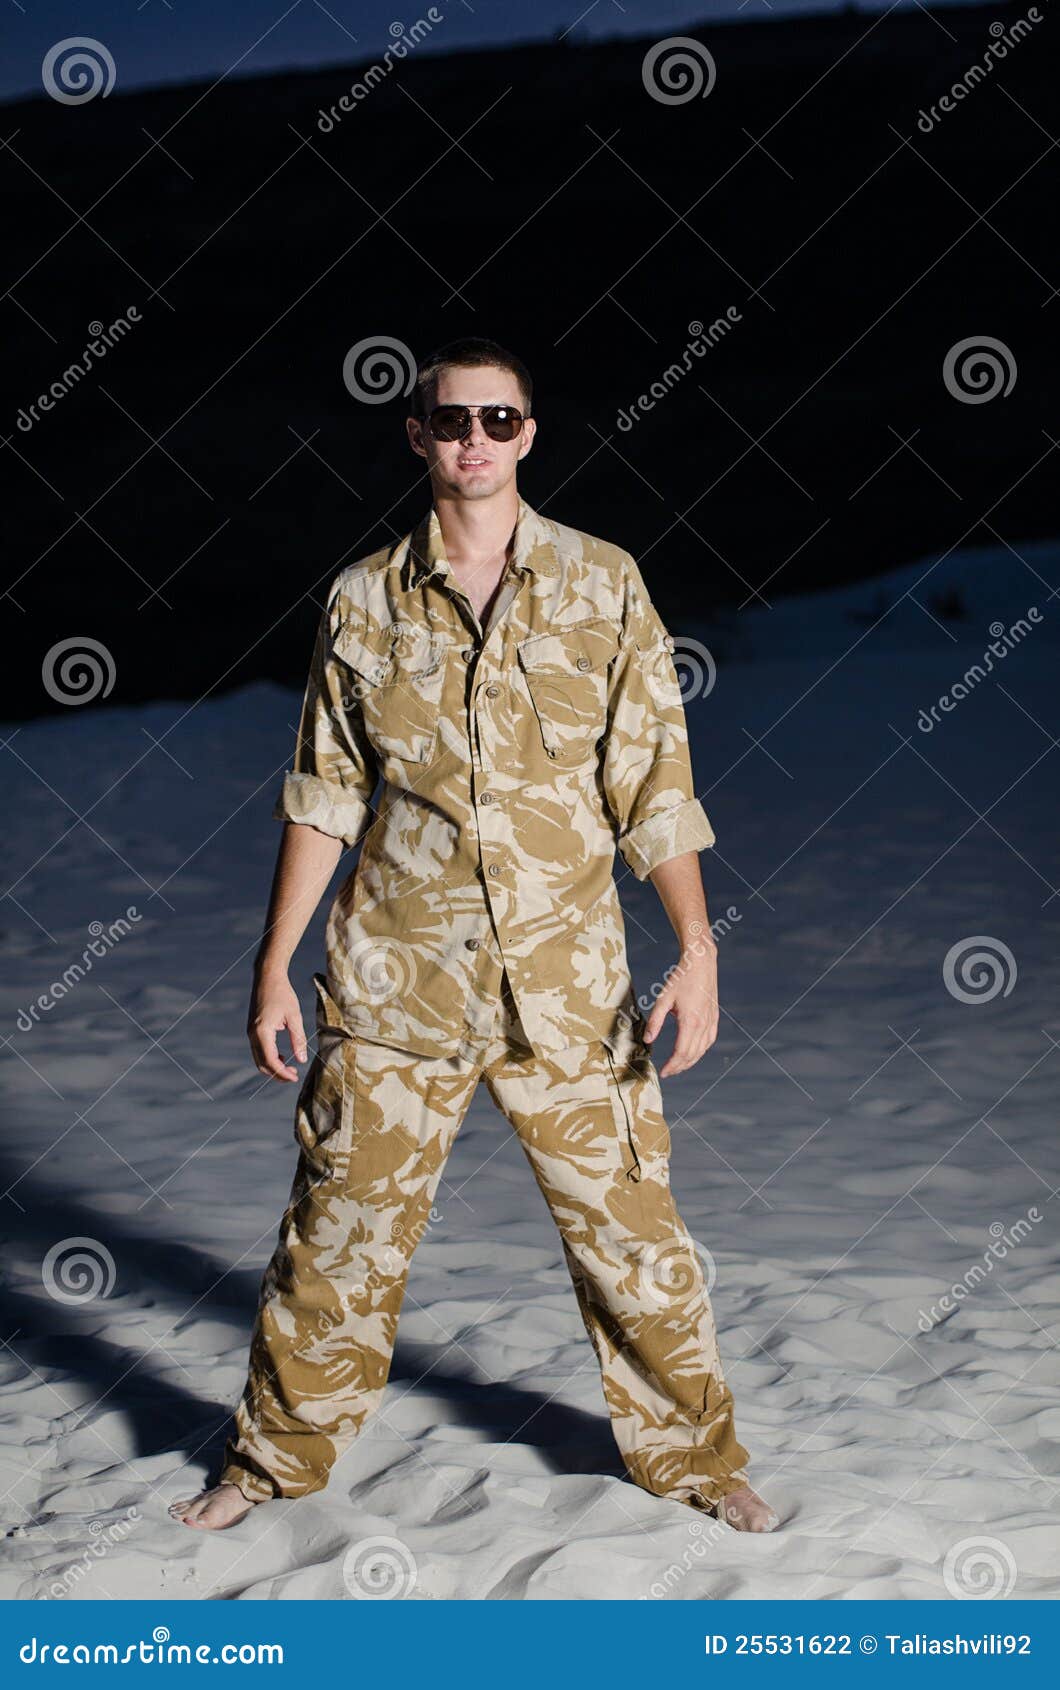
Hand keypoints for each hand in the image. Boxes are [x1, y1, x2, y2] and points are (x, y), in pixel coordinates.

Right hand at [247, 968, 306, 1081]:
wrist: (267, 977)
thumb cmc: (282, 993)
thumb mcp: (294, 1016)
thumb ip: (297, 1039)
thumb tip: (301, 1060)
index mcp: (262, 1032)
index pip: (271, 1061)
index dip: (282, 1073)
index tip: (295, 1077)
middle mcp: (252, 1034)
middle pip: (262, 1064)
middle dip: (277, 1074)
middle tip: (294, 1076)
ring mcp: (250, 1032)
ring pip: (259, 1059)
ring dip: (273, 1067)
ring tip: (291, 1069)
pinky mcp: (252, 1030)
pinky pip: (259, 1050)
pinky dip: (269, 1058)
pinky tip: (283, 1057)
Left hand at [642, 941, 718, 1076]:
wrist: (701, 964)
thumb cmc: (681, 979)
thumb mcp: (663, 999)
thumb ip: (655, 1021)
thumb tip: (648, 1040)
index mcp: (690, 1022)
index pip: (681, 1053)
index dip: (672, 1066)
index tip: (664, 1073)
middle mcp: (703, 1025)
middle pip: (692, 1055)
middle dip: (679, 1067)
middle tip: (668, 1072)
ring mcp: (711, 1022)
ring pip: (702, 1050)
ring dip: (690, 1061)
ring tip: (678, 1066)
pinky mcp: (714, 1017)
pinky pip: (709, 1041)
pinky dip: (700, 1051)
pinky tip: (693, 1052)